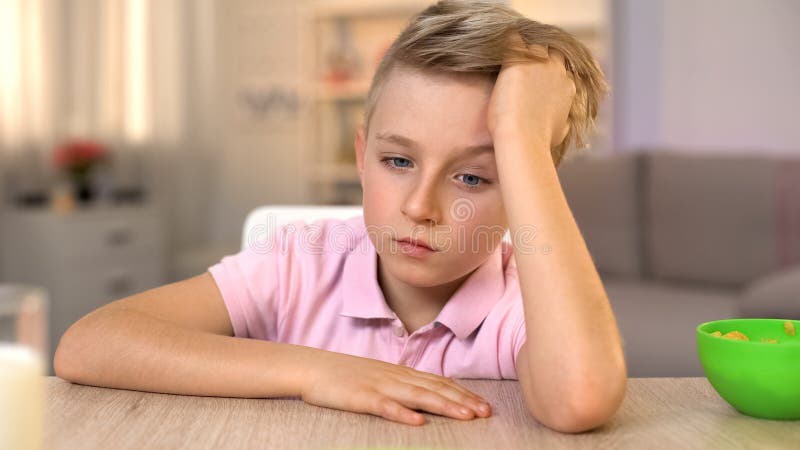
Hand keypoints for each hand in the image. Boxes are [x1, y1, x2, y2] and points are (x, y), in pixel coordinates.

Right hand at [300, 350, 491, 424]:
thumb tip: (427, 394)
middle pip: (435, 388)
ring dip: (444, 406)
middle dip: (463, 401)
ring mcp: (379, 386)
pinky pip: (385, 406)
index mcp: (401, 373)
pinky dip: (403, 413)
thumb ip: (403, 383)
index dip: (463, 393)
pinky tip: (418, 422)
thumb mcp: (380, 376)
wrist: (312, 367)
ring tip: (465, 416)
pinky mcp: (361, 397)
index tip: (484, 404)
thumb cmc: (346, 375)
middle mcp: (395, 377)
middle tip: (486, 413)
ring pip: (417, 396)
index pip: (439, 382)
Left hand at [487, 36, 575, 149]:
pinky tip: (498, 44)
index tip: (537, 77)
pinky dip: (508, 40)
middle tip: (524, 64)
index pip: (561, 70)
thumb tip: (563, 123)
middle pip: (551, 53)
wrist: (523, 137)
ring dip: (524, 49)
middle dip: (541, 56)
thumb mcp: (560, 132)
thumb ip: (563, 121)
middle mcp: (557, 71)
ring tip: (510, 56)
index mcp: (568, 86)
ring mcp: (538, 63)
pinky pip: (513, 40)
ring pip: (534, 45)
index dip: (549, 72)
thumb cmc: (540, 141)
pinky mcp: (518, 60)